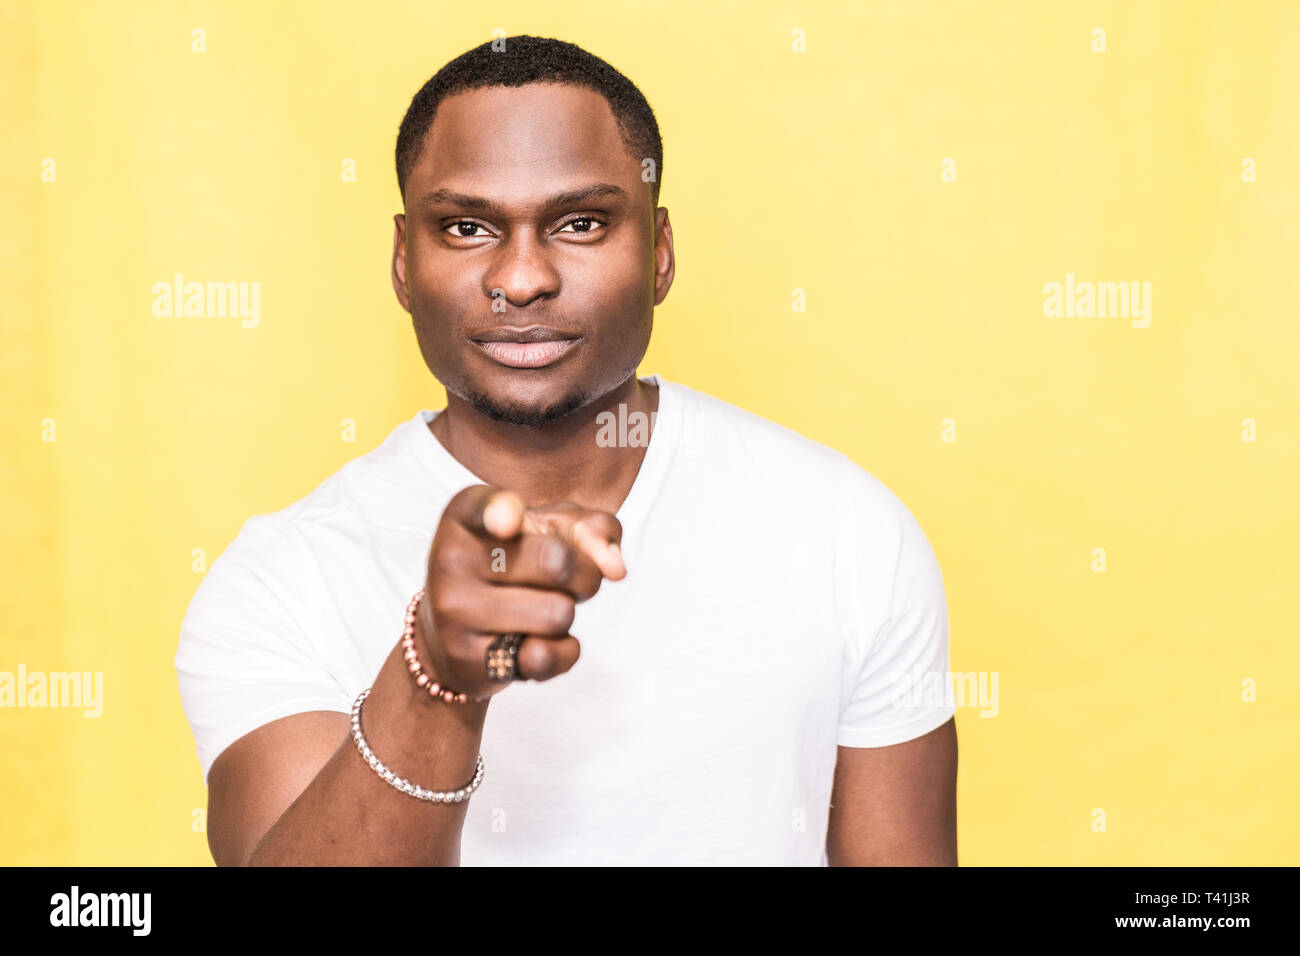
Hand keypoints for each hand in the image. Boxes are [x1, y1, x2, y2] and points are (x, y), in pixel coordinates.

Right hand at [415, 484, 625, 700]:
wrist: (452, 634)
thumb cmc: (511, 567)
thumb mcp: (547, 531)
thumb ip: (591, 530)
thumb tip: (616, 567)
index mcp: (465, 515)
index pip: (487, 508)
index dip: (503, 512)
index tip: (508, 520)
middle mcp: (450, 559)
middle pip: (558, 562)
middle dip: (584, 576)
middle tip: (567, 581)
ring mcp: (454, 612)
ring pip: (558, 614)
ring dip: (566, 615)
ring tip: (539, 611)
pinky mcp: (466, 659)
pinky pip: (547, 658)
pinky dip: (561, 652)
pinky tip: (535, 643)